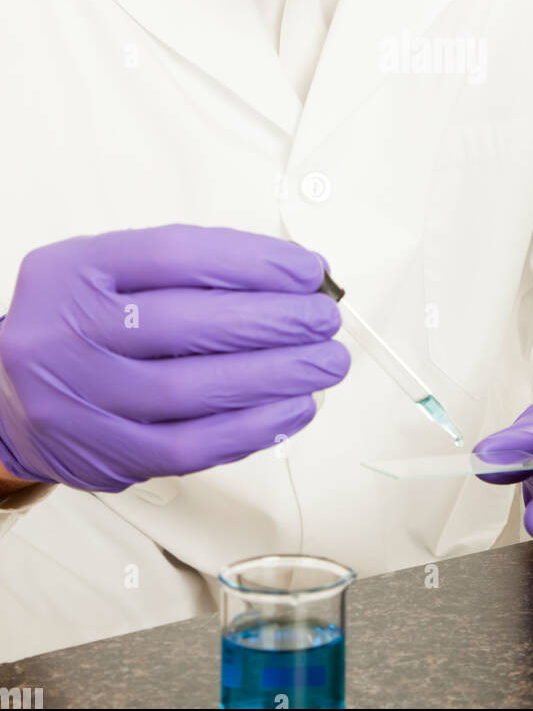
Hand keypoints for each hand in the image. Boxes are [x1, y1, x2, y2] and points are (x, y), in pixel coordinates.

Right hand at [0, 225, 348, 492]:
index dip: (252, 262)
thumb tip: (289, 277)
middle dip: (273, 321)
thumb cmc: (80, 322)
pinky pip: (190, 447)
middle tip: (323, 319)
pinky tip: (292, 409)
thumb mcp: (110, 270)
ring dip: (275, 377)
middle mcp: (69, 331)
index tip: (305, 271)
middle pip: (187, 324)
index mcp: (77, 270)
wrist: (7, 392)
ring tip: (323, 363)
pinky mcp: (104, 454)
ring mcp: (82, 398)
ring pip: (193, 390)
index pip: (176, 256)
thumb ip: (186, 269)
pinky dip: (252, 429)